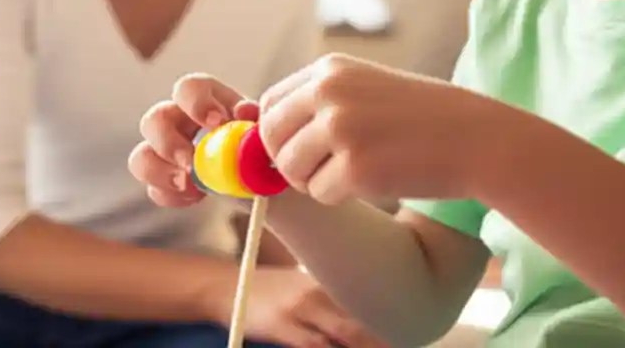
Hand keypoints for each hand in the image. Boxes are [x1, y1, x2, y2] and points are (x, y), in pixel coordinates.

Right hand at [129, 73, 259, 206]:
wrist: (273, 185)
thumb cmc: (271, 153)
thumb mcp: (271, 138)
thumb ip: (258, 124)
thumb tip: (242, 111)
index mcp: (210, 102)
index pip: (189, 88)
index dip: (195, 102)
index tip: (215, 123)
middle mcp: (182, 122)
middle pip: (155, 119)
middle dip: (167, 142)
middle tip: (190, 164)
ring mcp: (170, 153)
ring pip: (141, 156)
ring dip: (160, 171)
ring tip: (190, 186)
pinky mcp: (168, 182)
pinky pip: (154, 188)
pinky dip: (170, 195)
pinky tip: (195, 197)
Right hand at [203, 266, 387, 347]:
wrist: (225, 286)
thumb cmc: (266, 289)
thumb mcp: (298, 285)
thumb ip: (325, 299)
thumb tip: (354, 317)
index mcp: (323, 282)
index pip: (359, 305)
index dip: (380, 327)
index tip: (399, 340)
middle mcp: (315, 292)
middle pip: (355, 324)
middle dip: (376, 344)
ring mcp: (299, 309)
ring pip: (339, 336)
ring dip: (359, 346)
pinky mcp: (282, 326)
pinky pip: (313, 347)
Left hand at [259, 54, 496, 204]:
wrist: (478, 138)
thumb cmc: (423, 118)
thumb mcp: (366, 90)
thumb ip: (319, 103)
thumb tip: (258, 127)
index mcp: (330, 69)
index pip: (270, 103)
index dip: (278, 132)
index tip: (300, 148)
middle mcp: (330, 93)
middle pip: (272, 138)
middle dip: (289, 161)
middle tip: (324, 169)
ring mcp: (341, 129)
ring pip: (291, 170)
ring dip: (315, 181)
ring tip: (355, 172)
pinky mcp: (356, 167)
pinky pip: (320, 194)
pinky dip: (340, 197)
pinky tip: (375, 181)